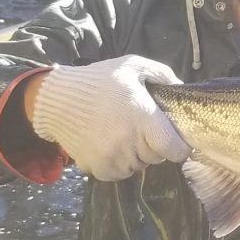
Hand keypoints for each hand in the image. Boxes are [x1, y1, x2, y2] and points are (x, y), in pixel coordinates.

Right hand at [25, 55, 191, 181]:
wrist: (57, 100)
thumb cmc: (99, 81)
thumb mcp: (133, 66)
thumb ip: (162, 74)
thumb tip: (181, 89)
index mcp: (144, 119)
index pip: (175, 150)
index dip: (178, 146)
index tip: (172, 139)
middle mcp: (130, 143)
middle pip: (156, 158)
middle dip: (152, 146)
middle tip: (138, 128)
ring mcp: (112, 158)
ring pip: (137, 167)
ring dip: (134, 156)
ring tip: (121, 134)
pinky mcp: (96, 168)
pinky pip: (117, 174)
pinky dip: (117, 164)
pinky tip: (108, 145)